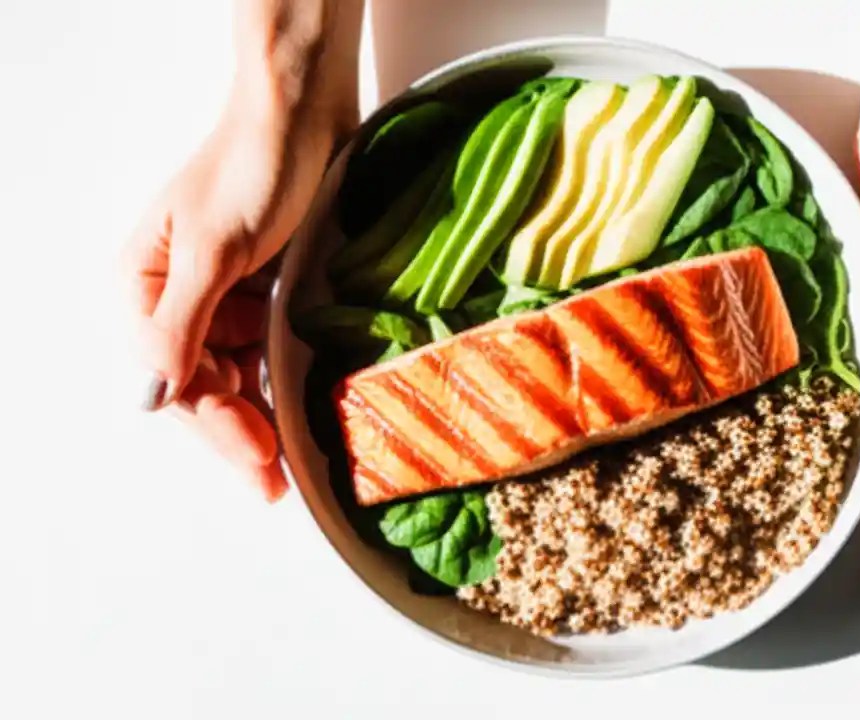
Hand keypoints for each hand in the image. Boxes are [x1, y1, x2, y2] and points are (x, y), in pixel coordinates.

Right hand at [124, 92, 348, 500]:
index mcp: (143, 287)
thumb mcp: (214, 249)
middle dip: (240, 432)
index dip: (216, 426)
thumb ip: (182, 325)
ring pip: (239, 373)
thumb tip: (154, 398)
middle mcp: (177, 297)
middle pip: (204, 384)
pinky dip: (285, 376)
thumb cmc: (253, 169)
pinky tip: (307, 407)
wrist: (304, 113)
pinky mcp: (264, 289)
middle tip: (277, 485)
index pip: (175, 377)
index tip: (259, 463)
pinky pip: (269, 348)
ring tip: (297, 458)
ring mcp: (223, 295)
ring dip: (265, 412)